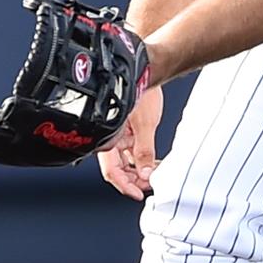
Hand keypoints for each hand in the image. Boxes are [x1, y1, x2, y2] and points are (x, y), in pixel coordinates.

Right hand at [98, 77, 163, 201]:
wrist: (145, 68)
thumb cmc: (139, 88)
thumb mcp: (146, 124)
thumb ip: (144, 152)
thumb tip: (146, 174)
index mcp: (107, 137)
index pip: (112, 171)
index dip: (125, 186)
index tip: (138, 194)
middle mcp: (109, 138)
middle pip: (117, 169)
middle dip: (133, 180)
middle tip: (150, 186)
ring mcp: (117, 134)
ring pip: (125, 162)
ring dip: (138, 171)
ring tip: (155, 175)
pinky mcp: (125, 129)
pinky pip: (130, 151)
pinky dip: (141, 159)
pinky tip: (152, 163)